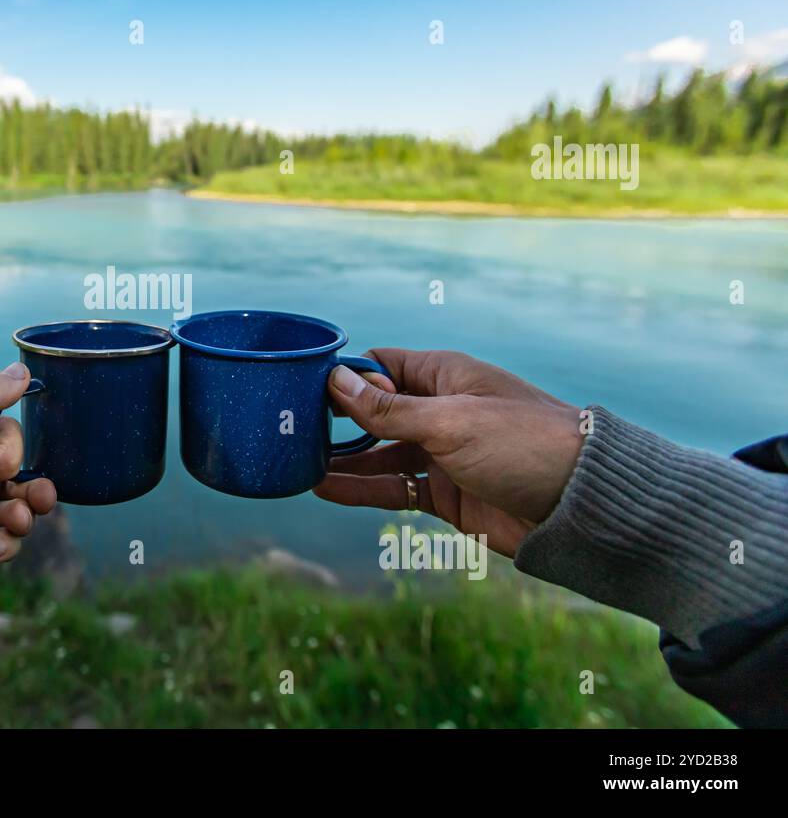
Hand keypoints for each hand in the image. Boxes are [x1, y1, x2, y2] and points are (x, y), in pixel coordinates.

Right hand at [317, 349, 584, 556]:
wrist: (582, 507)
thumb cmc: (524, 445)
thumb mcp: (450, 422)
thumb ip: (389, 410)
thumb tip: (336, 381)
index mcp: (446, 376)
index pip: (381, 367)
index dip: (344, 376)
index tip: (302, 389)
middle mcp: (441, 410)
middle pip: (376, 412)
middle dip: (336, 421)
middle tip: (289, 429)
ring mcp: (443, 453)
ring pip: (379, 454)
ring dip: (343, 459)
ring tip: (297, 463)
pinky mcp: (446, 493)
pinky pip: (393, 487)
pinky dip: (361, 488)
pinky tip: (326, 488)